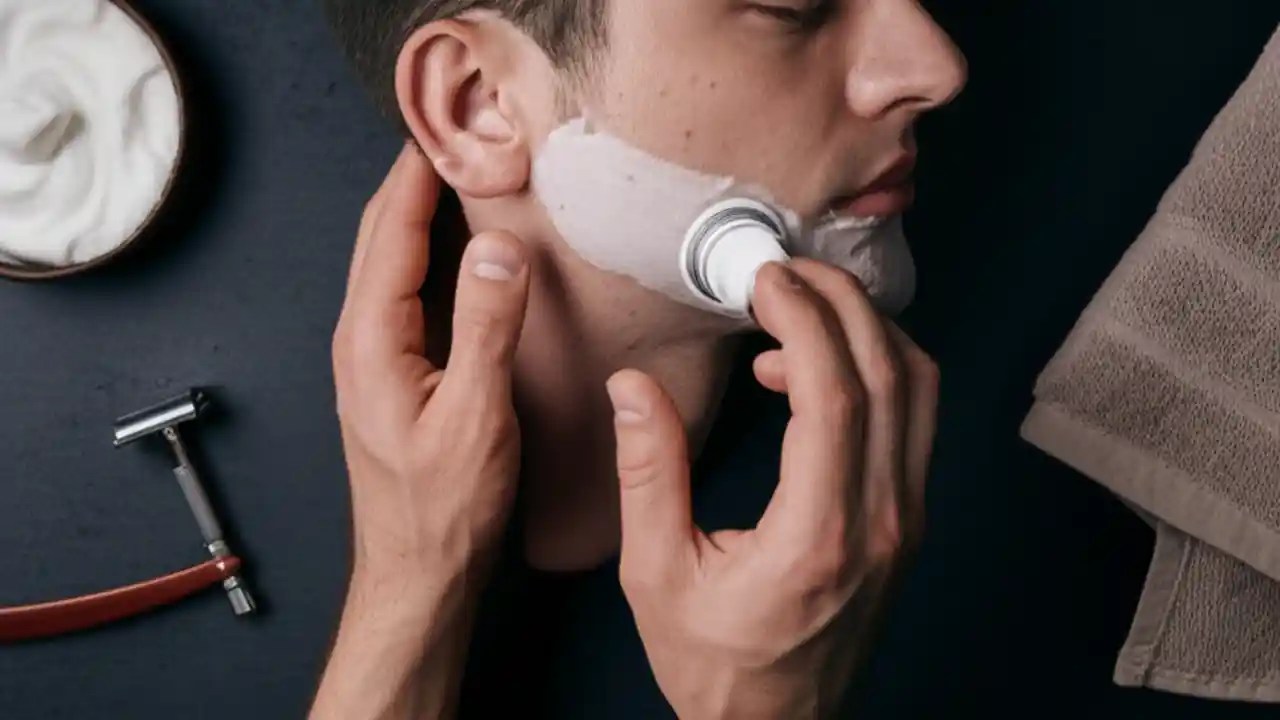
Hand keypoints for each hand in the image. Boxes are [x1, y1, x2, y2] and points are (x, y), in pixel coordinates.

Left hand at [332, 144, 529, 584]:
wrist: (417, 573)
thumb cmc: (444, 509)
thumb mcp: (477, 416)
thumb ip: (488, 327)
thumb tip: (500, 246)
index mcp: (371, 340)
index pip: (393, 230)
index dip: (421, 173)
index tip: (455, 127)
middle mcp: (360, 340)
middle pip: (382, 235)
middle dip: (415, 178)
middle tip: (461, 135)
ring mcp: (373, 357)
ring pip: (392, 261)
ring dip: (421, 212)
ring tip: (462, 174)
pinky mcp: (394, 374)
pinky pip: (407, 292)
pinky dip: (431, 254)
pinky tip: (462, 251)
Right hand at [606, 259, 939, 718]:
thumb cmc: (715, 665)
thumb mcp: (656, 574)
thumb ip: (648, 473)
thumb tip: (633, 386)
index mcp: (816, 534)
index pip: (833, 393)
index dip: (802, 318)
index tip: (762, 279)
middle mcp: (880, 520)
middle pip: (890, 372)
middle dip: (841, 300)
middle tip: (783, 271)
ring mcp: (905, 521)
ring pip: (918, 390)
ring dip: (865, 329)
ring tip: (796, 309)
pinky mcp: (907, 522)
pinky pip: (914, 421)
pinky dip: (876, 371)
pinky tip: (808, 375)